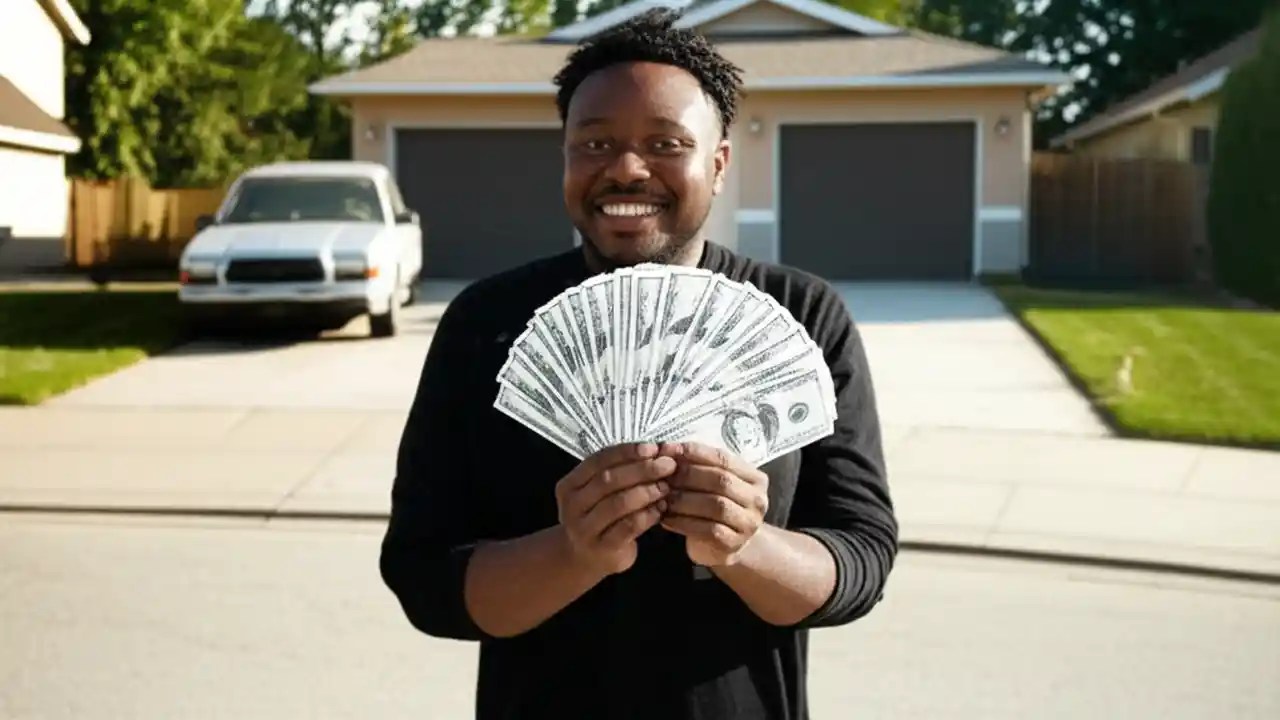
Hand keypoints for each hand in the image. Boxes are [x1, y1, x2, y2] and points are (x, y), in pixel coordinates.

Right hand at [555, 443, 676, 576]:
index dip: (627, 452)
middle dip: (642, 469)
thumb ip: (620, 471)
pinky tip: (661, 509)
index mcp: (570, 484)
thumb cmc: (598, 517)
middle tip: (668, 465)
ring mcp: (585, 529)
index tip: (654, 447)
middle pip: (608, 480)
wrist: (583, 558)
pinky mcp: (602, 548)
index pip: (599, 460)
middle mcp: (573, 505)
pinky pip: (628, 527)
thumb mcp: (599, 493)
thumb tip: (659, 449)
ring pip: (618, 503)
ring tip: (666, 487)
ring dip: (646, 492)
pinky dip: (648, 515)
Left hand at [658, 442, 769, 566]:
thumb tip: (668, 448)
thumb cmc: (715, 509)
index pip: (724, 459)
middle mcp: (757, 500)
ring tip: (663, 497)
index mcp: (755, 478)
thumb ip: (698, 466)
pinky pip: (708, 529)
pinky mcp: (734, 544)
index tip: (670, 450)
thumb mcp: (712, 484)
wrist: (726, 547)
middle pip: (721, 480)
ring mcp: (748, 523)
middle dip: (689, 475)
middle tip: (663, 475)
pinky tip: (666, 518)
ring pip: (716, 505)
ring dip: (685, 499)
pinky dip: (683, 522)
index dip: (696, 453)